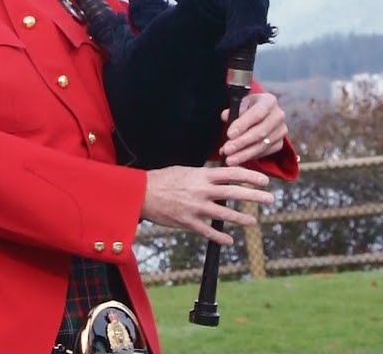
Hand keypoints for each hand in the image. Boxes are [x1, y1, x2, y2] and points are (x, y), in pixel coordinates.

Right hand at [141, 166, 274, 245]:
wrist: (140, 193)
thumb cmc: (161, 180)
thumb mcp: (183, 171)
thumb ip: (201, 176)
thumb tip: (218, 177)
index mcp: (201, 176)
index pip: (232, 173)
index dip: (250, 177)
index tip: (264, 180)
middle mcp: (202, 191)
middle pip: (234, 193)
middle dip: (255, 196)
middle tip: (270, 199)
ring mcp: (196, 207)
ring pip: (225, 214)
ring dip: (242, 218)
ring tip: (252, 221)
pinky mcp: (188, 222)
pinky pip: (209, 232)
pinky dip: (220, 237)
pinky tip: (229, 240)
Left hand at [219, 92, 286, 165]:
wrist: (259, 113)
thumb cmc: (246, 107)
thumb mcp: (239, 103)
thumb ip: (232, 110)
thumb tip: (225, 116)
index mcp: (269, 101)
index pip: (257, 113)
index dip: (243, 125)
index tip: (229, 135)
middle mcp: (278, 116)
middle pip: (260, 132)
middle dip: (242, 143)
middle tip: (227, 150)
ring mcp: (281, 130)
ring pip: (263, 145)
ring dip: (244, 154)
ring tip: (230, 160)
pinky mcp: (280, 143)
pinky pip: (265, 152)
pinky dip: (250, 157)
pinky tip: (238, 158)